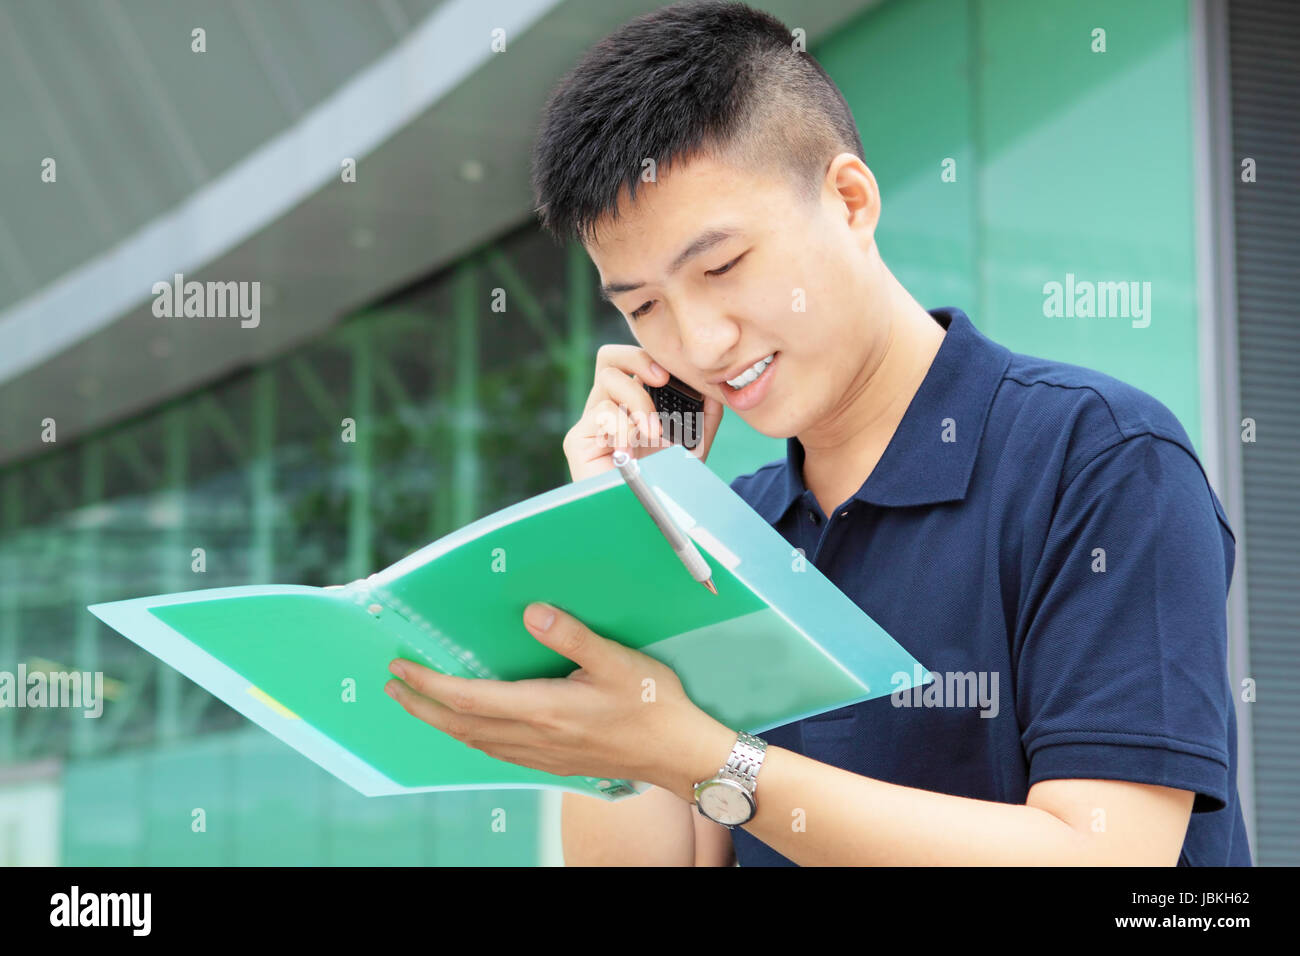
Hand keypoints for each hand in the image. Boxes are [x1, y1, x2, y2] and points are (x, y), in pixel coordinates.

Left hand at [384, 602, 735, 792]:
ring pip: (474, 741)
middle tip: (392, 685)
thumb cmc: (653, 704)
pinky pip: (495, 750)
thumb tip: (532, 613)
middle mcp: (535, 736)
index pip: (469, 698)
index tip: (401, 666)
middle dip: (420, 706)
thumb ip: (573, 636)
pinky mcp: (552, 761)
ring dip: (440, 722)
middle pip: (460, 725)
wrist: (677, 754)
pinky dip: (469, 736)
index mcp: (545, 709)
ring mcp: (542, 753)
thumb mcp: (618, 661)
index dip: (429, 683)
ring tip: (419, 703)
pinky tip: (469, 726)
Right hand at [563, 344, 723, 481]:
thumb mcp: (694, 445)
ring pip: (608, 380)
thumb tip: (710, 385)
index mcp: (632, 406)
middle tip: (661, 380)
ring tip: (653, 432)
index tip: (672, 372)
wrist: (649, 523)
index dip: (647, 356)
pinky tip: (632, 449)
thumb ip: (703, 415)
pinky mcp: (578, 441)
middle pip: (609, 358)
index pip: (630, 362)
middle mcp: (608, 409)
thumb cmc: (668, 486)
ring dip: (638, 402)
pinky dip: (624, 427)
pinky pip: (601, 412)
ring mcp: (591, 424)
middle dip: (637, 359)